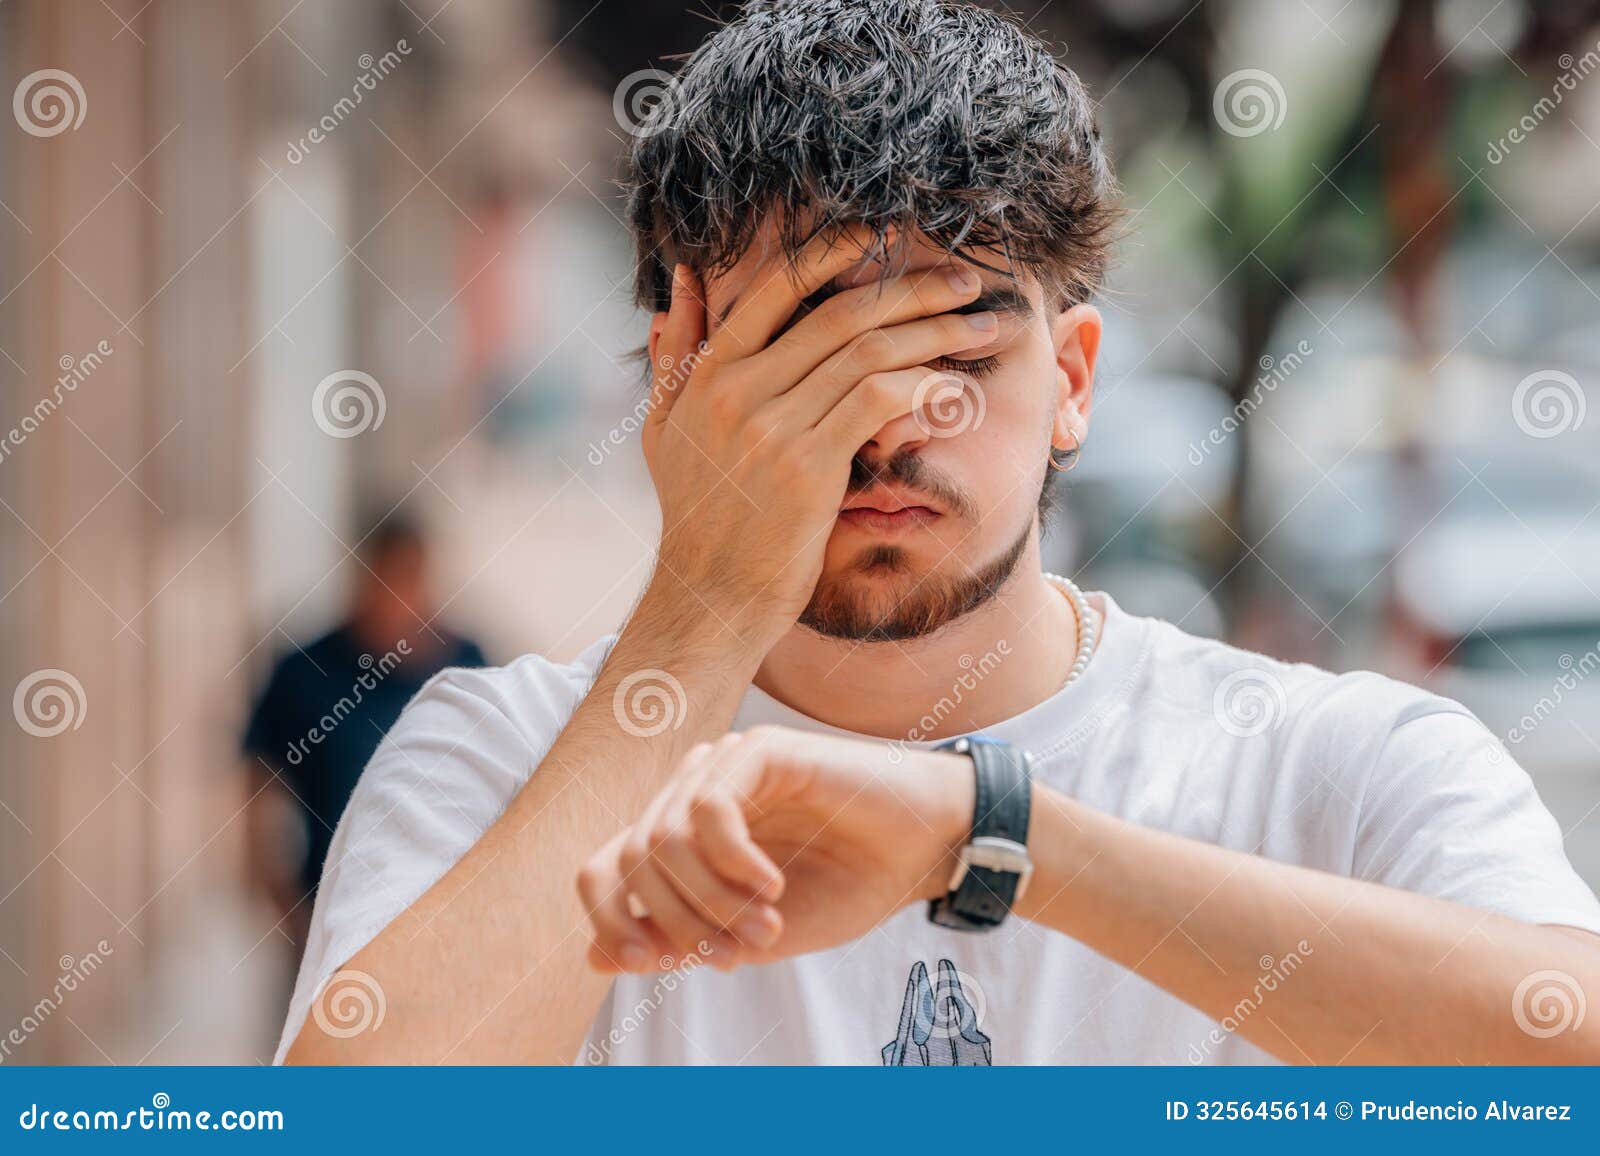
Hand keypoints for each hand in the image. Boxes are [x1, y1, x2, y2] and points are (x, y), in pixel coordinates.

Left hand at [575, 725, 975, 973]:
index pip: (604, 868)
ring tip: (767, 928)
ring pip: (664, 838)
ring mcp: (722, 767)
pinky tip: (772, 886)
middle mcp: (691, 795)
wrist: (922, 852)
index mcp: (682, 838)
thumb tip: (593, 959)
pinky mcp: (759, 750)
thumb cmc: (845, 886)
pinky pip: (710, 811)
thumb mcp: (751, 935)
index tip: (648, 965)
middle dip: (678, 923)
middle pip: (630, 860)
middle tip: (735, 955)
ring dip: (712, 901)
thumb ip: (678, 941)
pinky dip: (734, 863)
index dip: (608, 919)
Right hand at [638, 229, 995, 646]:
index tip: (886, 234)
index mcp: (708, 372)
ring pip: (870, 352)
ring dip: (937, 333)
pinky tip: (951, 385)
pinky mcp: (809, 466)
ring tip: (983, 327)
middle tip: (965, 280)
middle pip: (840, 313)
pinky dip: (921, 384)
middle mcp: (738, 389)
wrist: (710, 597)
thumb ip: (676, 353)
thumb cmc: (695, 516)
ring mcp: (772, 427)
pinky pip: (878, 400)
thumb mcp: (664, 428)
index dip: (835, 250)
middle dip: (914, 290)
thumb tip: (682, 279)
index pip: (777, 286)